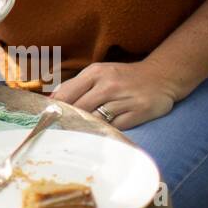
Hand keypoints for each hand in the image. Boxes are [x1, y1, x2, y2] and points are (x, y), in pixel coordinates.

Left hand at [48, 59, 180, 130]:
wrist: (161, 77)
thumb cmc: (124, 77)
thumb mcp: (100, 73)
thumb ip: (77, 85)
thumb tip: (52, 99)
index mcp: (95, 73)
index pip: (68, 92)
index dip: (55, 107)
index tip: (46, 118)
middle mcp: (109, 84)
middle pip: (79, 107)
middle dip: (68, 120)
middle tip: (58, 132)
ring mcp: (124, 99)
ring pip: (96, 118)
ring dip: (85, 127)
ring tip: (76, 135)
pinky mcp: (138, 112)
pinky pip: (115, 127)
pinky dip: (106, 131)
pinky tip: (100, 134)